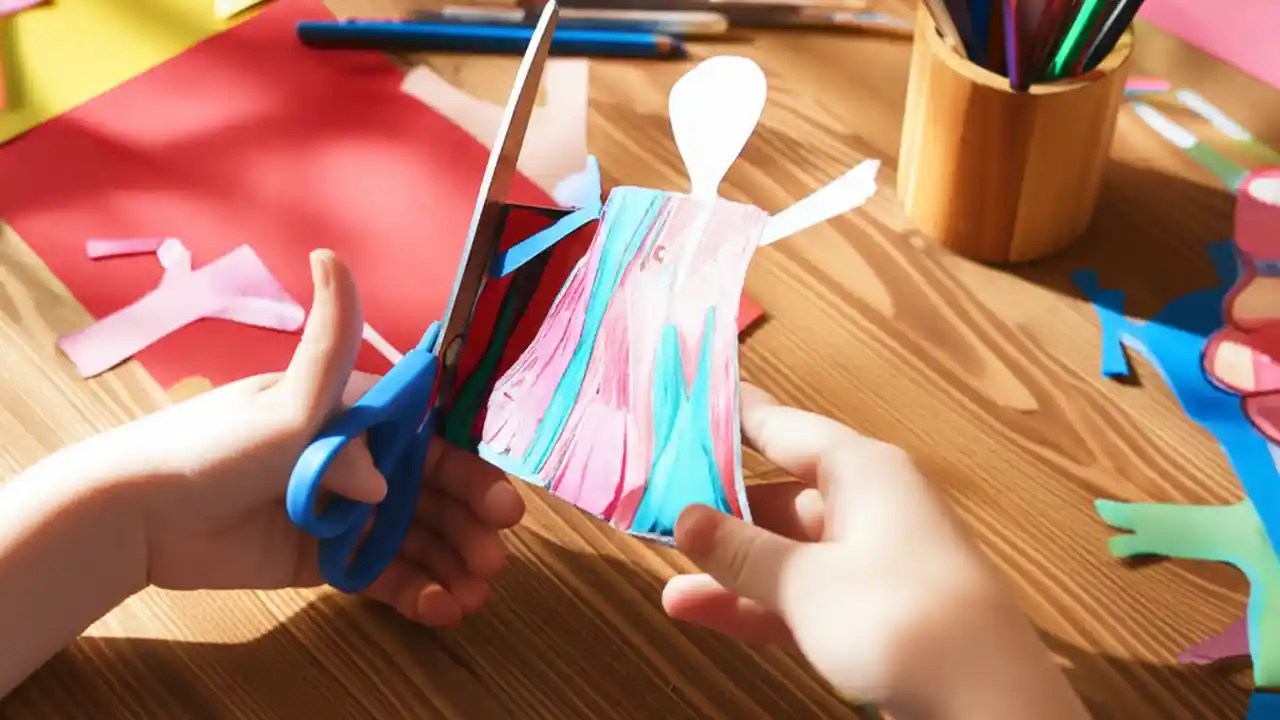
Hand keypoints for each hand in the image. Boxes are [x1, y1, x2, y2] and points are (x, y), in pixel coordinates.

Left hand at [65, 250, 523, 625]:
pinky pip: (384, 574)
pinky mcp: (327, 559)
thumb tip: (350, 318)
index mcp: (361, 417)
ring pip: (417, 538)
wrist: (143, 513)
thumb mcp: (287, 397)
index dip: (474, 474)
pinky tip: (442, 606)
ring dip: (453, 563)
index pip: (435, 443)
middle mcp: (361, 462)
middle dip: (471, 527)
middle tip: (495, 560)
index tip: (505, 507)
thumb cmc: (219, 446)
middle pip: (435, 496)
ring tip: (475, 593)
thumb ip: (331, 348)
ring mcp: (347, 513)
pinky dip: (418, 590)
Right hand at [662, 386, 1086, 717]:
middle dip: (719, 509)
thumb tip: (688, 517)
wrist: (988, 706)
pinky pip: (802, 594)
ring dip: (730, 566)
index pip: (784, 427)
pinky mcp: (872, 611)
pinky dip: (758, 602)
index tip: (684, 405)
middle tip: (657, 509)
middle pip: (779, 493)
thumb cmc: (903, 621)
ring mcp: (872, 561)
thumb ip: (741, 550)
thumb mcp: (805, 583)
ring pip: (785, 551)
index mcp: (863, 471)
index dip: (732, 419)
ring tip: (668, 576)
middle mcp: (870, 505)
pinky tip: (702, 610)